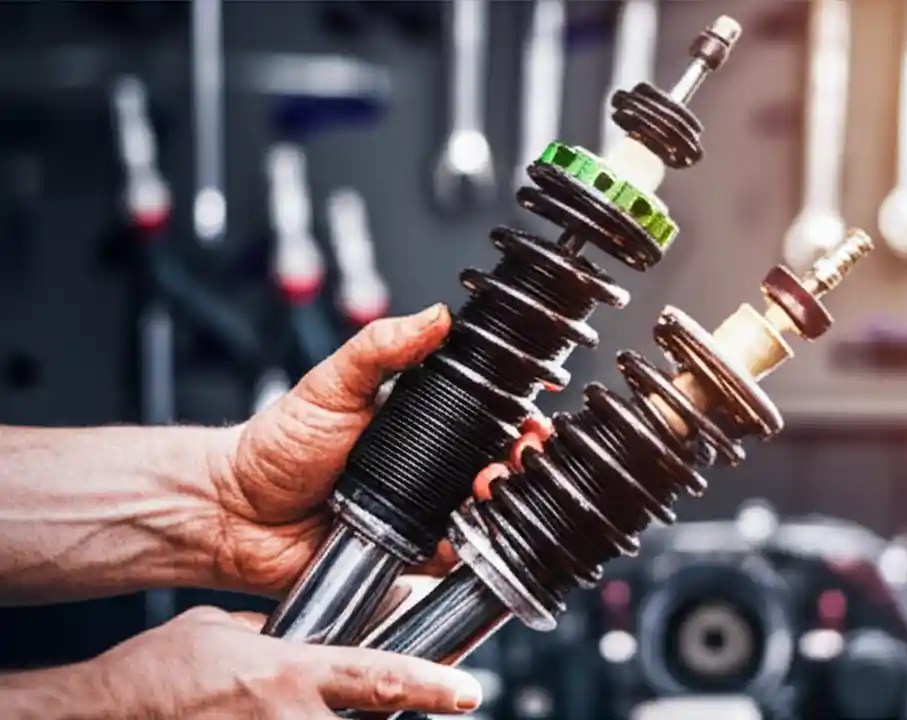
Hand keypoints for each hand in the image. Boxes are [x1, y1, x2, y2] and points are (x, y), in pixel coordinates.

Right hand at [10, 606, 483, 717]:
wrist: (97, 715)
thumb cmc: (153, 674)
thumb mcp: (222, 629)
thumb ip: (273, 631)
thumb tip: (303, 631)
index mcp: (287, 672)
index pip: (377, 678)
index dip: (429, 685)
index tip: (469, 692)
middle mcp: (287, 718)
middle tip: (418, 706)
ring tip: (308, 706)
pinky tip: (278, 717)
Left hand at [207, 305, 551, 595]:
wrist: (234, 516)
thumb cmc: (274, 448)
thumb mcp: (331, 384)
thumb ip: (381, 349)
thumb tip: (436, 316)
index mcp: (418, 423)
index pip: (485, 415)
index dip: (516, 415)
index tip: (534, 411)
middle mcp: (426, 468)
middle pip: (496, 464)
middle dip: (519, 459)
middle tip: (514, 455)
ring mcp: (421, 512)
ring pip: (483, 510)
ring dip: (498, 500)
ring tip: (484, 488)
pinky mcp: (410, 554)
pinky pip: (454, 556)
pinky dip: (469, 547)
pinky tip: (467, 530)